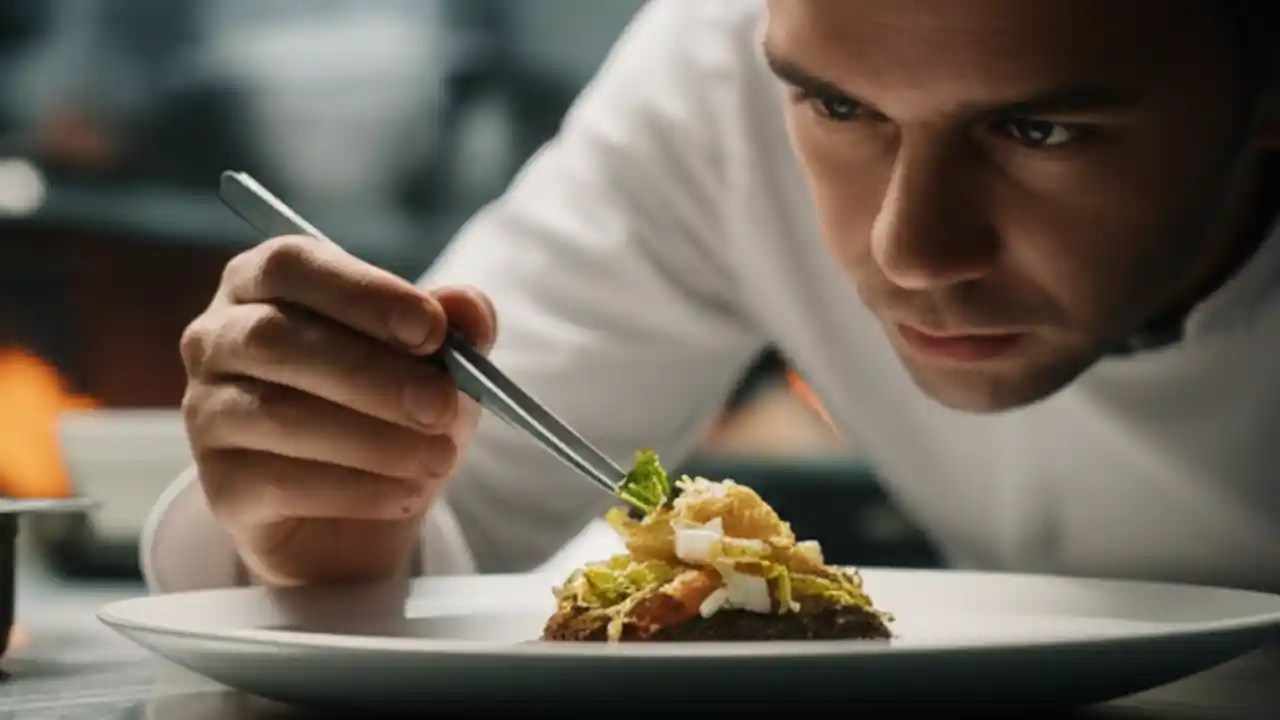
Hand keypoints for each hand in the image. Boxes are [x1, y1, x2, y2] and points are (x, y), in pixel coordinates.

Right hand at [179, 235, 496, 585]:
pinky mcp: (220, 486)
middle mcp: (218, 337)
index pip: (293, 264)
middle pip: (276, 340)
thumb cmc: (392, 409)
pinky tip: (407, 495)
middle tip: (442, 406)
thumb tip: (469, 306)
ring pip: (278, 414)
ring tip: (440, 458)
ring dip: (374, 439)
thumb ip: (455, 328)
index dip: (362, 293)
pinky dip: (358, 489)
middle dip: (372, 374)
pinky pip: (280, 482)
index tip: (431, 328)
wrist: (360, 514)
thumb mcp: (436, 364)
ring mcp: (206, 412)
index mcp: (265, 282)